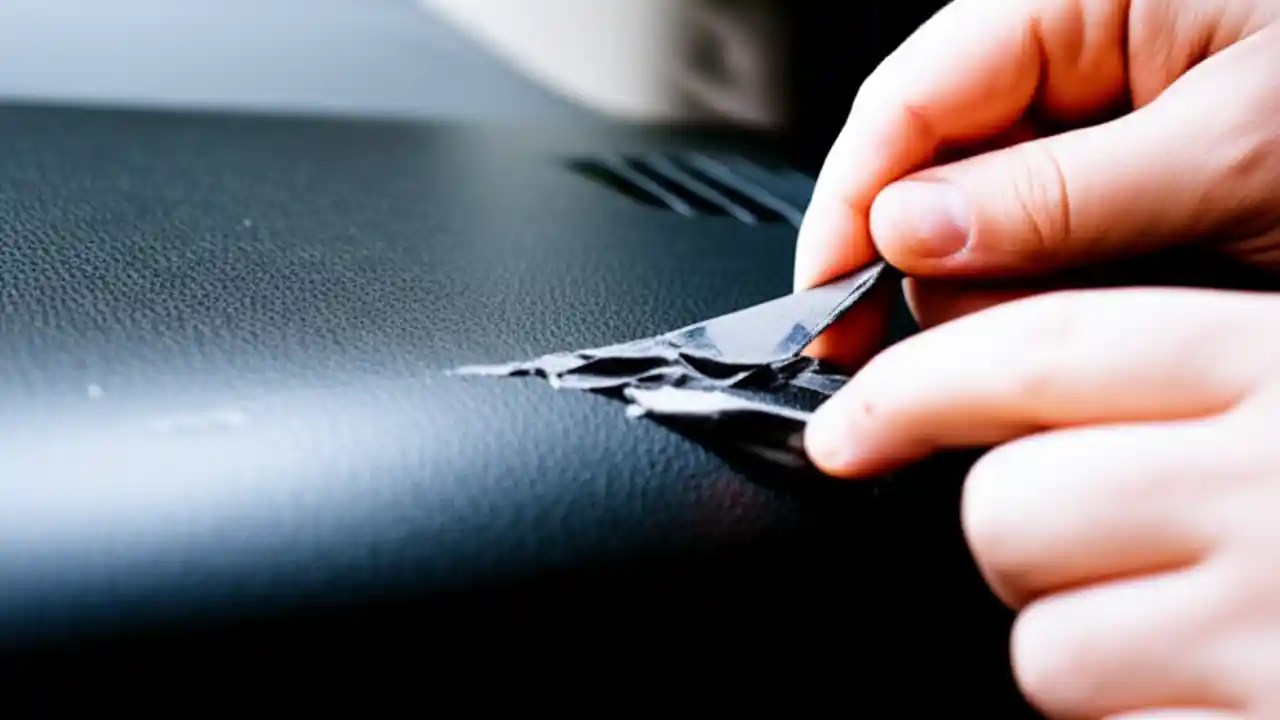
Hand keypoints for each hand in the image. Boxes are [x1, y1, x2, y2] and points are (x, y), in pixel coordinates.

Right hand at [795, 0, 1279, 353]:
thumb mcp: (1230, 153)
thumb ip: (1056, 197)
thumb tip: (906, 231)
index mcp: (1080, 0)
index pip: (909, 101)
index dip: (850, 202)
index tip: (823, 297)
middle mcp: (1078, 53)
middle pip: (935, 164)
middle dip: (928, 258)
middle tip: (949, 337)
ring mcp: (1103, 117)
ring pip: (986, 213)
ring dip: (998, 283)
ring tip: (1068, 318)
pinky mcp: (1132, 173)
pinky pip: (1048, 237)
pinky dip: (1051, 289)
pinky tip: (1091, 308)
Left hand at [806, 287, 1279, 718]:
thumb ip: (1168, 382)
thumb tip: (967, 379)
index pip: (1042, 349)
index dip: (910, 388)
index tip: (845, 430)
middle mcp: (1277, 484)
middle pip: (1009, 503)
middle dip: (1010, 542)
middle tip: (1098, 559)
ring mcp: (1269, 621)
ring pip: (1042, 643)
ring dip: (1074, 646)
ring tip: (1177, 636)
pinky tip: (1201, 696)